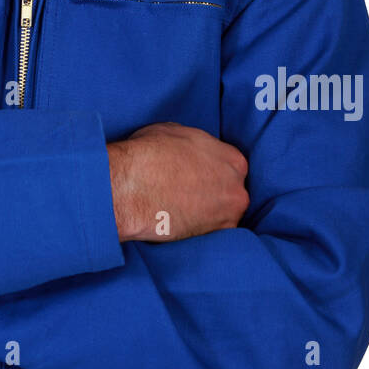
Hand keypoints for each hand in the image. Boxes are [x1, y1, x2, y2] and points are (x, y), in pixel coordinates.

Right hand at [107, 121, 248, 242]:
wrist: (132, 187)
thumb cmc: (148, 155)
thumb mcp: (174, 132)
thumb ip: (194, 144)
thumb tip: (190, 151)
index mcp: (233, 159)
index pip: (230, 166)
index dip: (211, 170)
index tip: (197, 175)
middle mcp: (237, 187)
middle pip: (230, 191)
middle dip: (213, 191)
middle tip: (188, 193)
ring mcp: (228, 214)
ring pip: (222, 214)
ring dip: (207, 213)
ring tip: (180, 209)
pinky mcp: (213, 236)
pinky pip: (210, 233)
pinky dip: (197, 228)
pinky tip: (178, 222)